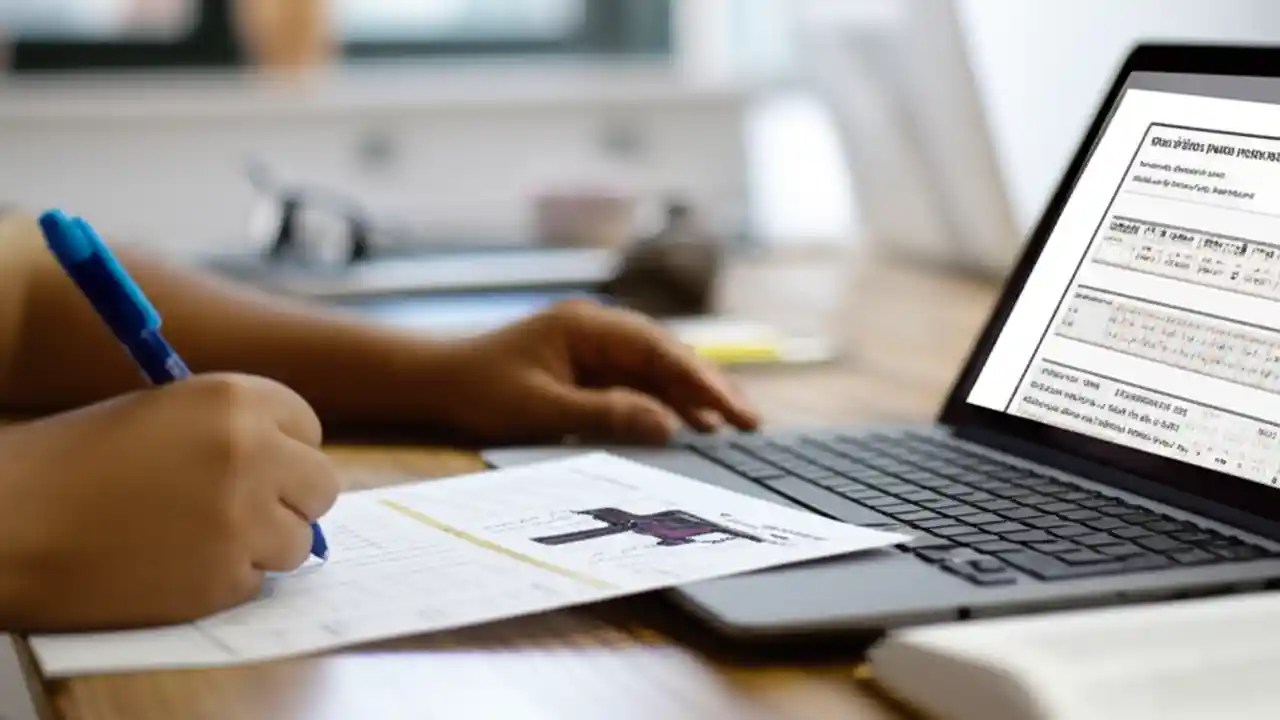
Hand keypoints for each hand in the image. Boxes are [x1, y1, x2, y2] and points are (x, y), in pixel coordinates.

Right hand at [0, 374, 338, 630]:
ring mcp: (244, 521)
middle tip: (244, 508)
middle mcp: (254, 454)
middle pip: (321, 485)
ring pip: (298, 542)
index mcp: (235, 399)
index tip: (260, 462)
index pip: (307, 427)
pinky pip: (255, 582)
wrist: (7, 522)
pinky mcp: (223, 580)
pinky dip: (224, 580)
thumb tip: (288, 463)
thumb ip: (230, 430)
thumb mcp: (161, 412)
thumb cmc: (70, 460)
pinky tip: (172, 565)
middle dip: (290, 499)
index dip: (283, 448)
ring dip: (262, 545)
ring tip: (197, 537)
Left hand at [433, 300, 759, 443]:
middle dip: (709, 387)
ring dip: (693, 397)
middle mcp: (598, 330)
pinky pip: (638, 385)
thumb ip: (605, 416)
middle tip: (750, 422)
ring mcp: (595, 349)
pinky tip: (691, 427)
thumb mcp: (541, 410)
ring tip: (733, 427)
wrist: (436, 383)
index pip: (658, 350)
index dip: (700, 380)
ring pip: (658, 371)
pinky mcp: (590, 370)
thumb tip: (668, 427)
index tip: (731, 410)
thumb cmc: (479, 391)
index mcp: (587, 326)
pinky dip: (666, 404)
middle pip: (667, 356)